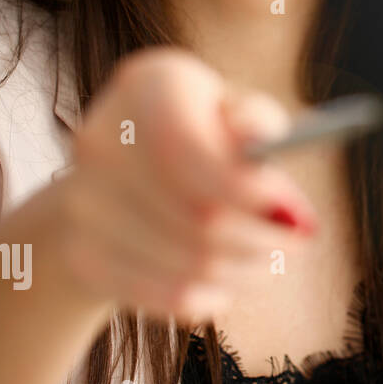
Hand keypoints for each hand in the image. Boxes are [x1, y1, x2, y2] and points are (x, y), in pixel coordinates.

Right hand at [50, 46, 317, 322]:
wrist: (123, 174)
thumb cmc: (202, 133)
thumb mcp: (233, 110)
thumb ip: (256, 118)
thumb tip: (258, 136)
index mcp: (145, 88)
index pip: (186, 147)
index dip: (243, 187)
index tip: (289, 205)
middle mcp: (100, 142)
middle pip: (196, 215)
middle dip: (261, 235)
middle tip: (299, 239)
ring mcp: (83, 204)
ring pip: (190, 264)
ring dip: (248, 268)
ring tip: (272, 256)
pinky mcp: (84, 257)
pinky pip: (170, 295)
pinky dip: (215, 294)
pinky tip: (232, 276)